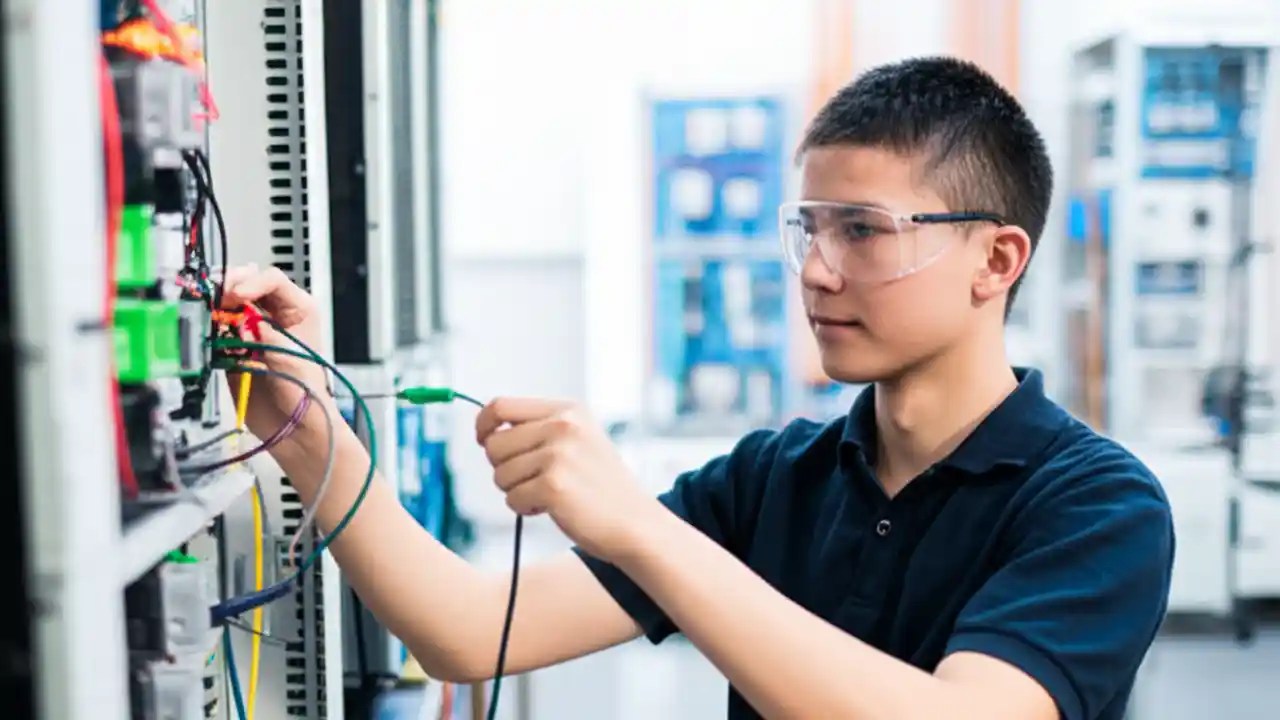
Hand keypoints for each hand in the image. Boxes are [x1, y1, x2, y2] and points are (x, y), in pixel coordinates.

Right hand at [219, 264, 333, 454]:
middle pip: (246, 285)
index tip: (236, 295)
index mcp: (299, 309)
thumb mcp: (288, 354)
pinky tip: (209, 332)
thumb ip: (262, 331)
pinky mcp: (234, 349)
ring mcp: (252, 331)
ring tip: (211, 314)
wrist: (293, 428)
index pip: (272, 279)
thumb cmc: (306, 393)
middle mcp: (275, 316)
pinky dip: (209, 328)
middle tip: (217, 300)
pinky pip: (217, 329)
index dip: (251, 282)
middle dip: (229, 288)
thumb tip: (239, 317)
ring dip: (217, 306)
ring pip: (228, 305)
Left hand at [476, 398, 663, 561]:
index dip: (484, 425)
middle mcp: (564, 426)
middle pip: (495, 444)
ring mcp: (559, 455)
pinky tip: (553, 508)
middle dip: (504, 467)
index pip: (501, 406)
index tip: (484, 441)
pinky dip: (526, 509)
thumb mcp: (579, 439)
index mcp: (568, 410)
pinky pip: (512, 499)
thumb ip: (539, 428)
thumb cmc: (600, 486)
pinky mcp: (554, 486)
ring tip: (549, 494)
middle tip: (532, 480)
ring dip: (516, 490)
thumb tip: (487, 432)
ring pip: (500, 474)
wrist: (635, 522)